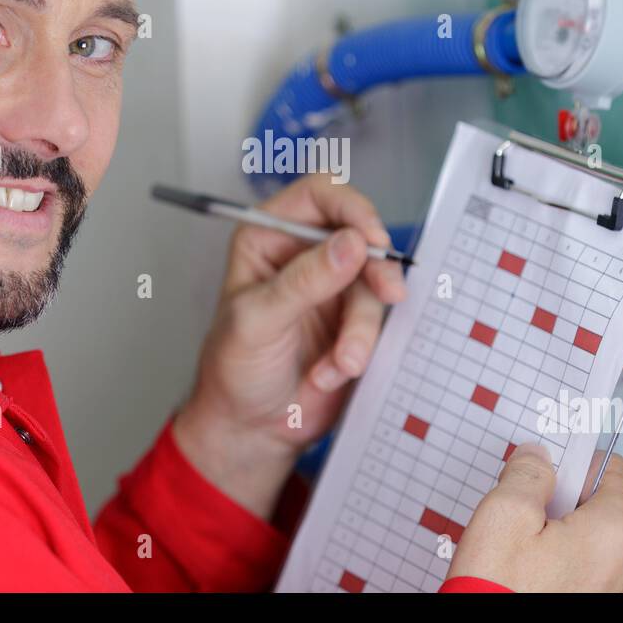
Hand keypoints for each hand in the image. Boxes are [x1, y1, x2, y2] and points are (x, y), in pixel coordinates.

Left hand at [173, 174, 407, 517]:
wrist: (252, 428)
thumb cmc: (235, 370)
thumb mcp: (259, 321)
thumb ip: (305, 281)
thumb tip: (352, 244)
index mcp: (269, 236)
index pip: (320, 194)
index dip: (351, 208)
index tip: (371, 238)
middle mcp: (304, 254)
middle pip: (360, 233)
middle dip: (374, 270)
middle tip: (388, 294)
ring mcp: (333, 287)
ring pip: (374, 283)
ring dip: (362, 329)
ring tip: (340, 364)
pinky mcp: (354, 320)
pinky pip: (380, 319)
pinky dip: (363, 347)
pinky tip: (333, 372)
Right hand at [447, 445, 622, 591]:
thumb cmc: (501, 591)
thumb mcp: (504, 514)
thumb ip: (528, 473)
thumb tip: (539, 457)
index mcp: (614, 530)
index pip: (614, 470)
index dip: (577, 462)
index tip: (553, 467)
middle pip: (604, 510)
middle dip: (567, 506)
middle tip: (528, 517)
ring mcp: (621, 596)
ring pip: (598, 546)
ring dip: (567, 540)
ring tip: (528, 554)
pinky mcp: (606, 611)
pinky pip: (594, 576)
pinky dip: (570, 569)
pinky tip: (537, 577)